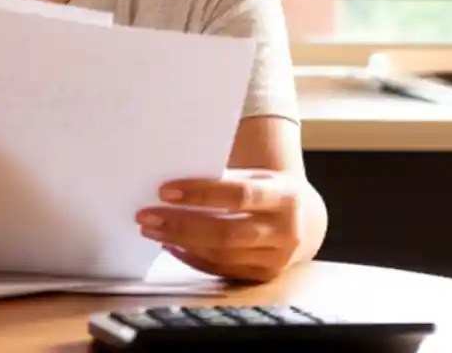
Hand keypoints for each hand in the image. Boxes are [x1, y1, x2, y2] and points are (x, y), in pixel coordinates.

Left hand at [136, 169, 303, 282]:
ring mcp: (277, 259)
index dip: (201, 194)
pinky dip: (191, 257)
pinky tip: (171, 244)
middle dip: (181, 225)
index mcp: (285, 196)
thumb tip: (170, 188)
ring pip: (220, 255)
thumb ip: (223, 180)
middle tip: (146, 216)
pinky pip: (220, 269)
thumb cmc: (269, 190)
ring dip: (180, 242)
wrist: (304, 217)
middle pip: (226, 232)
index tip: (164, 191)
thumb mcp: (257, 176)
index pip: (239, 195)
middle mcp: (285, 231)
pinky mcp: (264, 276)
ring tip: (152, 229)